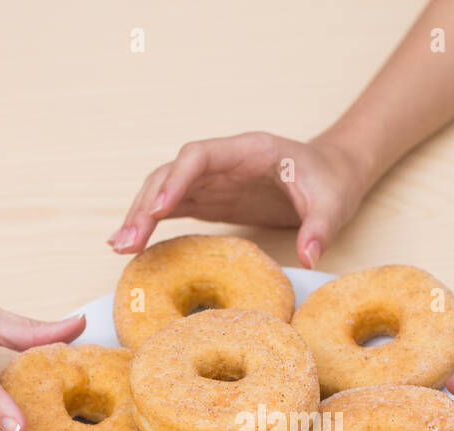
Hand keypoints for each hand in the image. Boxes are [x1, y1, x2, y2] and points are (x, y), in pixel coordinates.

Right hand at [108, 131, 371, 267]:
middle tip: (126, 241)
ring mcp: (214, 180)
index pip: (199, 156)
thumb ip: (319, 229)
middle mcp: (223, 161)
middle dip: (145, 204)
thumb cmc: (332, 183)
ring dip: (140, 216)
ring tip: (120, 247)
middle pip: (171, 173)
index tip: (158, 208)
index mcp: (249, 150)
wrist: (333, 175)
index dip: (176, 180)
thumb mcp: (333, 206)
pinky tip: (130, 244)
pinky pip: (173, 206)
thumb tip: (310, 258)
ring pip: (164, 190)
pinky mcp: (211, 199)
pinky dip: (150, 223)